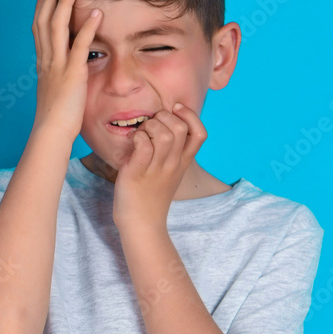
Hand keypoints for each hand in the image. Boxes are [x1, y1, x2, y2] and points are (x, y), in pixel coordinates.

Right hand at [32, 0, 102, 140]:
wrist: (51, 131)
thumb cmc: (55, 117)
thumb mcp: (53, 90)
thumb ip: (57, 74)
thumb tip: (62, 69)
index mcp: (42, 63)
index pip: (38, 28)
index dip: (42, 7)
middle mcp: (47, 60)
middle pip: (45, 21)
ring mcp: (58, 65)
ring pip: (58, 27)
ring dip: (65, 4)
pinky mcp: (72, 73)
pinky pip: (79, 45)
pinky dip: (88, 27)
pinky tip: (97, 13)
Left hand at [113, 105, 206, 230]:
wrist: (141, 223)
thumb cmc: (149, 194)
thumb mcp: (168, 172)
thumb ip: (170, 151)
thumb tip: (161, 124)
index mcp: (182, 162)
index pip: (201, 134)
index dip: (191, 116)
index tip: (175, 110)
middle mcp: (173, 164)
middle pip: (180, 128)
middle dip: (163, 117)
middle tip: (150, 125)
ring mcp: (157, 169)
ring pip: (163, 135)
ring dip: (149, 127)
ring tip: (140, 134)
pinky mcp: (138, 172)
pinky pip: (143, 146)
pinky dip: (137, 137)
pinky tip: (132, 142)